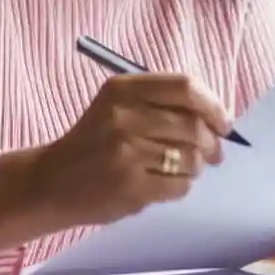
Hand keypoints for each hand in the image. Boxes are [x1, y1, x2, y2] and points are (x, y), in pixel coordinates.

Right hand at [32, 73, 231, 226]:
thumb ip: (161, 104)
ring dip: (195, 167)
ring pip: (190, 158)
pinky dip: (181, 187)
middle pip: (193, 126)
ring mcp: (126, 153)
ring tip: (181, 169)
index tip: (223, 122)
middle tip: (212, 154)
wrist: (51, 182)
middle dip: (212, 143)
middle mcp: (123, 116)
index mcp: (122, 89)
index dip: (213, 106)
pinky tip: (164, 185)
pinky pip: (179, 186)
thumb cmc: (94, 142)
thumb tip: (219, 119)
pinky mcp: (129, 186)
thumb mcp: (117, 107)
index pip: (185, 87)